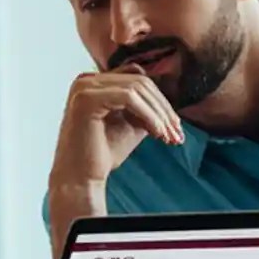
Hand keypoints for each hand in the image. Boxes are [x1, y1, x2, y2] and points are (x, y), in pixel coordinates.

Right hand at [49, 65, 184, 188]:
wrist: (81, 179)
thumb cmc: (102, 154)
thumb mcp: (131, 124)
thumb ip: (144, 107)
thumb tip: (167, 100)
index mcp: (94, 83)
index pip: (137, 79)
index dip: (159, 100)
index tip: (175, 126)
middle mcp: (85, 80)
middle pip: (139, 82)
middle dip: (163, 108)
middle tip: (177, 133)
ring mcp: (84, 87)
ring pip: (137, 89)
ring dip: (159, 113)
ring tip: (169, 136)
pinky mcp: (86, 99)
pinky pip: (129, 98)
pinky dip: (148, 115)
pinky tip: (157, 133)